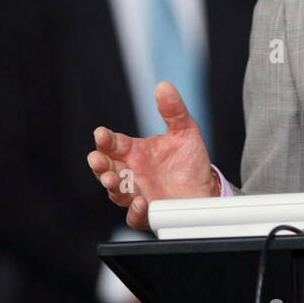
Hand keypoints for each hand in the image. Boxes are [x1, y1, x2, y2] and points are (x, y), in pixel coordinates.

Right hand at [87, 81, 217, 229]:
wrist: (206, 188)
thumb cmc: (189, 161)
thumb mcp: (185, 130)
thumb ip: (173, 110)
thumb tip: (164, 86)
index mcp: (134, 152)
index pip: (113, 144)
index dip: (105, 139)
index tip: (101, 134)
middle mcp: (131, 173)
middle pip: (106, 168)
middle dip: (99, 164)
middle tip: (97, 160)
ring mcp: (137, 194)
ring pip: (115, 192)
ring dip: (111, 186)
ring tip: (112, 180)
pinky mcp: (148, 213)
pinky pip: (135, 216)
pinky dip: (134, 210)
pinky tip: (140, 202)